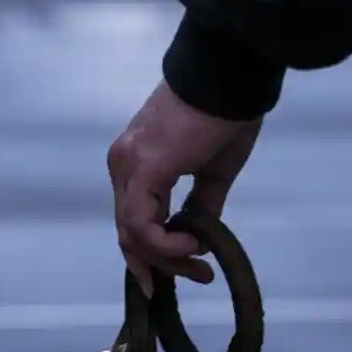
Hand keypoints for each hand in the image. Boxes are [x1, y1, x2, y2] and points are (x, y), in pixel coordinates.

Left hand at [107, 80, 262, 297]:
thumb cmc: (226, 113)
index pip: (132, 218)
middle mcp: (122, 165)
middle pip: (128, 232)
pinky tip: (194, 243)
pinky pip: (141, 224)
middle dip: (161, 264)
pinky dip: (166, 244)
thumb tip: (201, 238)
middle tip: (198, 277)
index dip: (152, 252)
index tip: (186, 269)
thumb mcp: (214, 170)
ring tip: (200, 265)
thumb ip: (203, 204)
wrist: (229, 75)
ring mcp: (127, 167)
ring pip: (131, 234)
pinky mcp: (142, 170)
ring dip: (168, 258)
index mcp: (136, 162)